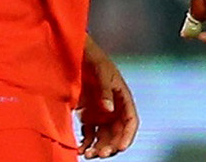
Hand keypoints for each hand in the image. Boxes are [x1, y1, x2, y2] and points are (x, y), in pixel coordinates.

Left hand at [77, 37, 137, 157]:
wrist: (75, 53)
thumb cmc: (92, 58)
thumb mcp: (101, 71)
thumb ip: (105, 91)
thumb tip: (108, 109)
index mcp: (122, 97)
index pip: (131, 120)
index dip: (128, 135)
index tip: (120, 147)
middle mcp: (113, 108)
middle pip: (117, 133)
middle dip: (111, 145)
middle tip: (101, 153)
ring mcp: (100, 113)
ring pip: (104, 137)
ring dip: (99, 148)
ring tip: (89, 154)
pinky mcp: (87, 115)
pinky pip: (90, 135)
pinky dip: (87, 143)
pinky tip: (81, 149)